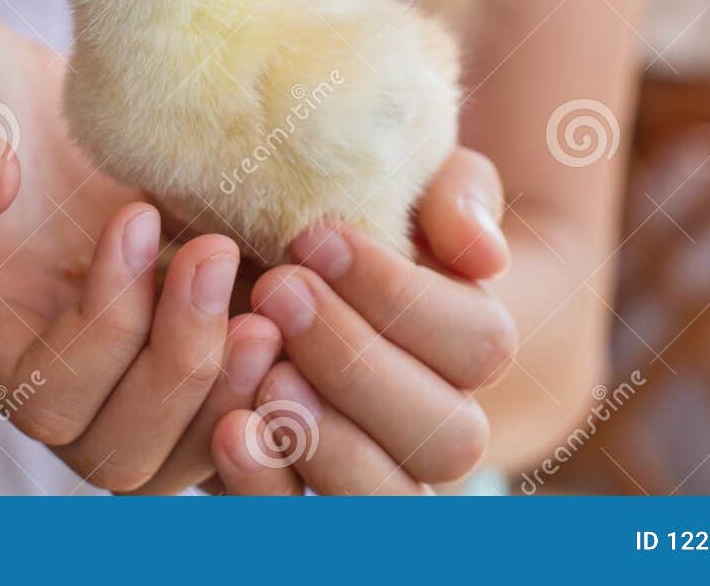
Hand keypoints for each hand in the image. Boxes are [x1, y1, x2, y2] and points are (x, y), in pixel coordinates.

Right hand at [0, 0, 280, 492]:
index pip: (46, 396)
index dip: (103, 326)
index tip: (132, 215)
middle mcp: (48, 359)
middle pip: (121, 452)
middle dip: (184, 368)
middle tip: (217, 254)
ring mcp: (116, 346)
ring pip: (188, 442)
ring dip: (241, 379)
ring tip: (281, 283)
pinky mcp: (172, 312)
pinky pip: (233, 383)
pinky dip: (276, 348)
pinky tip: (302, 262)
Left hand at [211, 149, 516, 493]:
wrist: (266, 267)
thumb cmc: (345, 218)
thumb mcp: (405, 185)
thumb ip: (452, 198)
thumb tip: (479, 252)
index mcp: (469, 348)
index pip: (478, 344)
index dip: (401, 295)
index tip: (317, 236)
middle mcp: (435, 427)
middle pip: (446, 435)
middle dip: (358, 362)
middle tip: (278, 289)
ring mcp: (372, 476)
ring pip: (387, 499)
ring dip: (328, 440)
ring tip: (266, 373)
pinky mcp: (300, 496)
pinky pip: (299, 524)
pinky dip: (268, 488)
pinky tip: (230, 431)